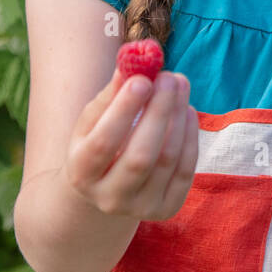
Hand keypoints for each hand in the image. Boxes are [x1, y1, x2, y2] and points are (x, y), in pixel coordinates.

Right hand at [62, 67, 198, 220]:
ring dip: (178, 117)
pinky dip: (190, 135)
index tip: (143, 78)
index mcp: (81, 174)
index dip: (124, 110)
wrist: (105, 190)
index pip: (104, 143)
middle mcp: (109, 198)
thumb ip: (111, 95)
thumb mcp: (93, 122)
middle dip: (159, 112)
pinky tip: (187, 110)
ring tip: (179, 84)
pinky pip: (185, 169)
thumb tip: (133, 62)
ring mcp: (140, 208)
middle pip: (140, 156)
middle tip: (170, 76)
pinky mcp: (167, 209)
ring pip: (168, 160)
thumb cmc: (98, 143)